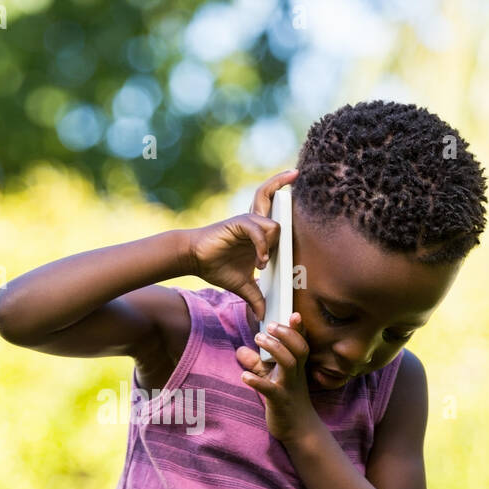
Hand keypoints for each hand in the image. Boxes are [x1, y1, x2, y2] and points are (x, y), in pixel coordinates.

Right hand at [186, 167, 298, 319]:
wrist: (193, 260)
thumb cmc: (216, 267)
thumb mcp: (242, 285)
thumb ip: (255, 296)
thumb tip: (263, 315)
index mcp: (258, 233)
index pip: (275, 213)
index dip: (285, 198)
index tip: (294, 184)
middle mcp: (254, 223)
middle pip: (271, 196)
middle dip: (281, 183)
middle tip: (295, 172)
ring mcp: (247, 222)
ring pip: (273, 224)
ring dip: (272, 245)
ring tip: (262, 263)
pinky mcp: (238, 224)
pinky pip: (258, 231)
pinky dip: (262, 247)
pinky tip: (259, 261)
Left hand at [236, 311, 314, 443]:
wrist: (300, 430)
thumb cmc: (286, 402)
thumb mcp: (272, 379)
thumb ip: (257, 364)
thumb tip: (239, 350)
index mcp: (296, 367)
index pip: (301, 343)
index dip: (298, 329)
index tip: (294, 314)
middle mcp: (296, 374)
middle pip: (299, 349)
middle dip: (286, 334)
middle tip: (269, 326)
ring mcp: (289, 388)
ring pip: (289, 363)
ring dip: (275, 349)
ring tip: (258, 339)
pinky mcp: (280, 402)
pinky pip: (271, 390)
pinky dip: (257, 381)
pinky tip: (244, 376)